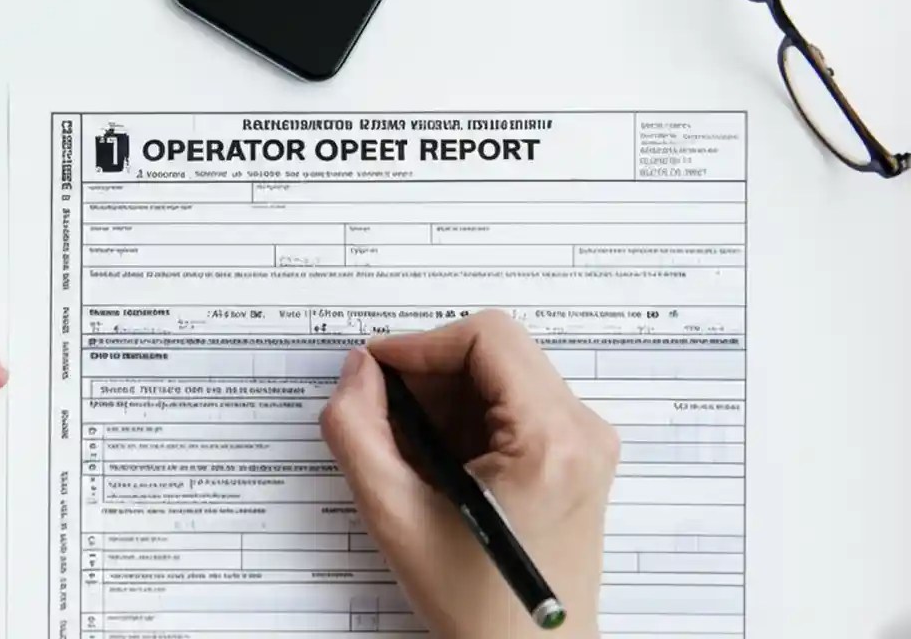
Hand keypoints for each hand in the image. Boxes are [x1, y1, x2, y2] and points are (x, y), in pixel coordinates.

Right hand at [320, 311, 619, 638]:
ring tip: (413, 452)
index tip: (377, 371)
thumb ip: (358, 431)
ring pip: (502, 374)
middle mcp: (583, 432)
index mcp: (552, 441)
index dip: (420, 344)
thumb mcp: (396, 516)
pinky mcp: (576, 454)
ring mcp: (585, 442)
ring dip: (447, 398)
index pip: (487, 337)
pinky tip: (441, 463)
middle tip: (386, 416)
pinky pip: (514, 403)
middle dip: (430, 374)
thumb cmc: (479, 606)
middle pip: (496, 351)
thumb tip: (359, 371)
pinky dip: (468, 417)